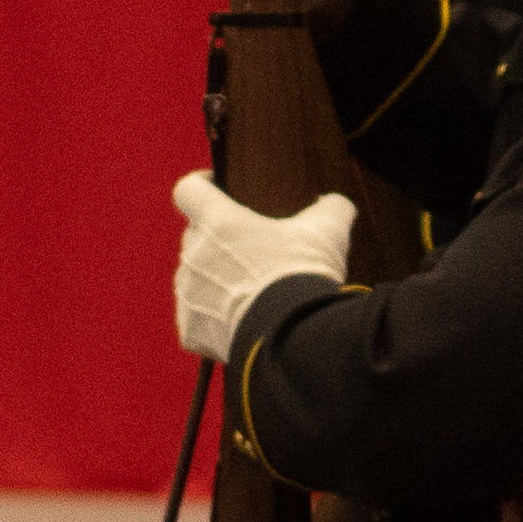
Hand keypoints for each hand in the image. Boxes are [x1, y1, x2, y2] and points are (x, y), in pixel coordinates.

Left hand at [172, 173, 355, 360]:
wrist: (292, 335)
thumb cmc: (304, 275)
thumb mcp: (328, 232)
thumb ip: (330, 208)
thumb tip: (334, 204)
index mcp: (218, 221)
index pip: (188, 189)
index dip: (200, 185)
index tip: (215, 188)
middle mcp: (193, 254)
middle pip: (197, 237)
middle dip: (221, 242)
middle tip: (254, 253)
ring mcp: (188, 293)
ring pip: (196, 278)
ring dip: (218, 280)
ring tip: (253, 292)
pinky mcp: (190, 328)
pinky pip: (198, 317)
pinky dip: (216, 318)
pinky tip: (245, 320)